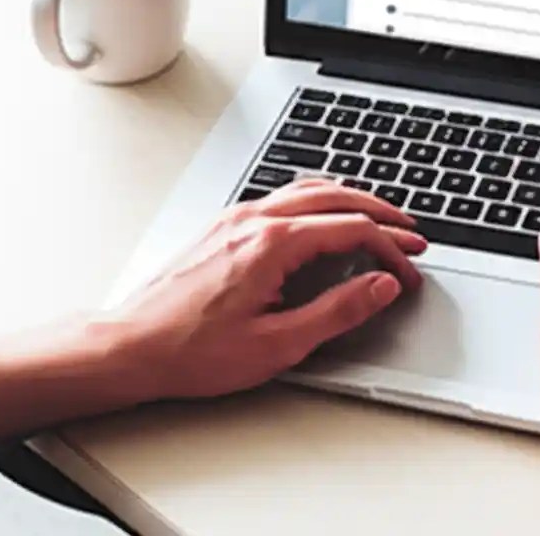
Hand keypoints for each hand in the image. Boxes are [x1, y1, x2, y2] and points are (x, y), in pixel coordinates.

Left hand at [107, 180, 426, 400]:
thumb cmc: (192, 350)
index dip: (391, 250)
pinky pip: (283, 196)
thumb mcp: (279, 344)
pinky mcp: (223, 227)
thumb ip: (338, 310)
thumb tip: (380, 287)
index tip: (408, 272)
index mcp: (273, 244)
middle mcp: (254, 219)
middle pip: (337, 197)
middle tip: (412, 233)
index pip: (353, 230)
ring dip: (352, 200)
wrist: (128, 347)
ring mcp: (235, 218)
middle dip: (382, 214)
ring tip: (379, 218)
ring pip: (309, 189)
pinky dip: (319, 200)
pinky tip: (324, 217)